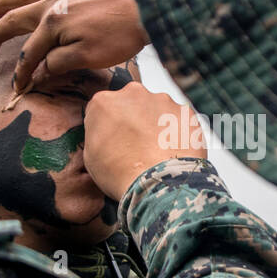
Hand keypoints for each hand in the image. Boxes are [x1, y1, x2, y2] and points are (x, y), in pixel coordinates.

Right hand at [0, 0, 148, 92]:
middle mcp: (52, 5)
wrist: (145, 10)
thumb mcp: (86, 58)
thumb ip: (57, 63)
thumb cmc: (117, 37)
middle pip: (15, 21)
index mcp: (51, 24)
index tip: (18, 88)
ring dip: (5, 3)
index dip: (22, 73)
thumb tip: (38, 70)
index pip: (29, 53)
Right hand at [83, 82, 206, 200]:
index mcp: (104, 102)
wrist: (158, 184)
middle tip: (137, 145)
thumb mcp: (91, 156)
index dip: (109, 126)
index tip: (115, 141)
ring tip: (157, 151)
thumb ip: (97, 132)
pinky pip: (179, 120)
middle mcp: (133, 93)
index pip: (104, 109)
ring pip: (157, 109)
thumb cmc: (120, 174)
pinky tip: (173, 151)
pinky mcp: (185, 112)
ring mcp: (162, 100)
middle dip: (134, 119)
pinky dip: (177, 132)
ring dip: (156, 124)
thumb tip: (107, 130)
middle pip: (132, 102)